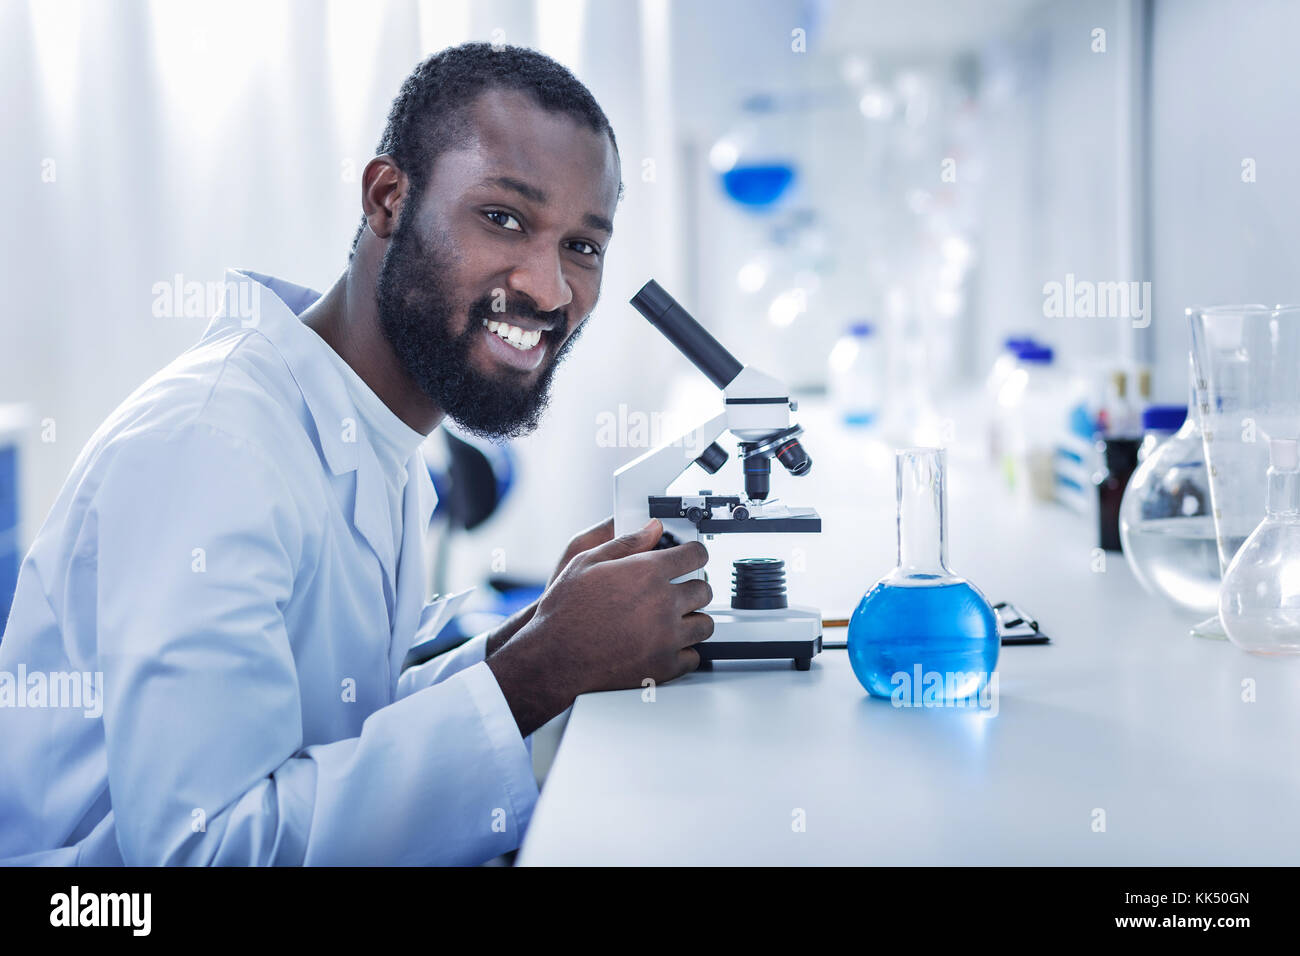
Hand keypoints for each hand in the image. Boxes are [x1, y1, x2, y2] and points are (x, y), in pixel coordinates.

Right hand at [487, 518, 712, 735]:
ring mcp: (667, 637)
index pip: (696, 555)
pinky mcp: (664, 666)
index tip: (692, 558)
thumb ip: (626, 542)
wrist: (554, 656)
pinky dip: (684, 651)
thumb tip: (652, 529)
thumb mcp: (587, 561)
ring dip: (694, 619)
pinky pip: (693, 657)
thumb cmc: (566, 611)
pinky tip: (669, 645)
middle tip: (679, 591)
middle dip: (693, 587)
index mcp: (648, 573)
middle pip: (704, 590)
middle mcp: (663, 603)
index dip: (695, 553)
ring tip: (676, 619)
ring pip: (705, 625)